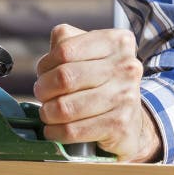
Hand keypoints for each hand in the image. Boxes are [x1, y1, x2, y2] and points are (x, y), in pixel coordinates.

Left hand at [34, 24, 161, 161]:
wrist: (131, 120)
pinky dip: (55, 132)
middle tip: (42, 95)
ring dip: (47, 112)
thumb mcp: (87, 53)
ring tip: (47, 113)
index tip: (43, 74)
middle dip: (43, 89)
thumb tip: (45, 62)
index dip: (45, 65)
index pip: (65, 49)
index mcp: (116, 42)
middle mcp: (126, 67)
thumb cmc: (100, 82)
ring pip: (66, 106)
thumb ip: (65, 43)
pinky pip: (73, 130)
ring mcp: (125, 97)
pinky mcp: (120, 126)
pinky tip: (53, 130)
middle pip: (65, 77)